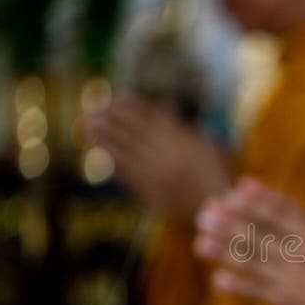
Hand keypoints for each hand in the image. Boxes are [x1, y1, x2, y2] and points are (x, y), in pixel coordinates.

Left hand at [88, 97, 230, 219]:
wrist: (215, 208)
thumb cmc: (215, 174)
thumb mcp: (207, 145)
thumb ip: (185, 127)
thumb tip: (165, 105)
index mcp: (184, 142)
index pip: (152, 119)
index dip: (133, 107)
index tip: (118, 97)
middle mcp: (168, 156)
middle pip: (136, 132)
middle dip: (114, 118)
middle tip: (94, 106)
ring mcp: (157, 174)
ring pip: (127, 151)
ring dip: (106, 136)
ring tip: (89, 124)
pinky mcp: (150, 191)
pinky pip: (127, 172)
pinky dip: (113, 159)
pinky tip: (101, 149)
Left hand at [193, 177, 304, 304]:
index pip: (284, 212)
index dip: (260, 198)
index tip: (237, 185)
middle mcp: (301, 256)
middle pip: (260, 234)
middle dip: (231, 221)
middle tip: (205, 211)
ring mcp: (293, 280)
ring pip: (254, 262)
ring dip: (225, 250)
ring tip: (200, 241)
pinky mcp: (291, 303)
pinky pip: (260, 292)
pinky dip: (240, 285)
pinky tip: (218, 278)